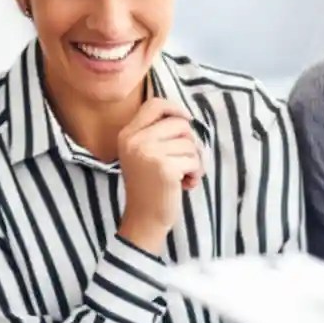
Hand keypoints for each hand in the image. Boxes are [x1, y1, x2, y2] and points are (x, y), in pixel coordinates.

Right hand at [118, 98, 203, 250]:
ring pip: (190, 143)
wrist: (144, 218)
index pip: (154, 105)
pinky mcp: (164, 167)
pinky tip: (186, 184)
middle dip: (190, 142)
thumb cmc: (151, 186)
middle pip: (179, 124)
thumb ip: (158, 133)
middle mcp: (134, 140)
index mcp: (128, 134)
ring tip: (183, 176)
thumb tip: (186, 117)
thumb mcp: (144, 154)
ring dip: (194, 162)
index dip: (175, 108)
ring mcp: (148, 153)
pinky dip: (196, 173)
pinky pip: (194, 160)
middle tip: (184, 161)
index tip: (187, 120)